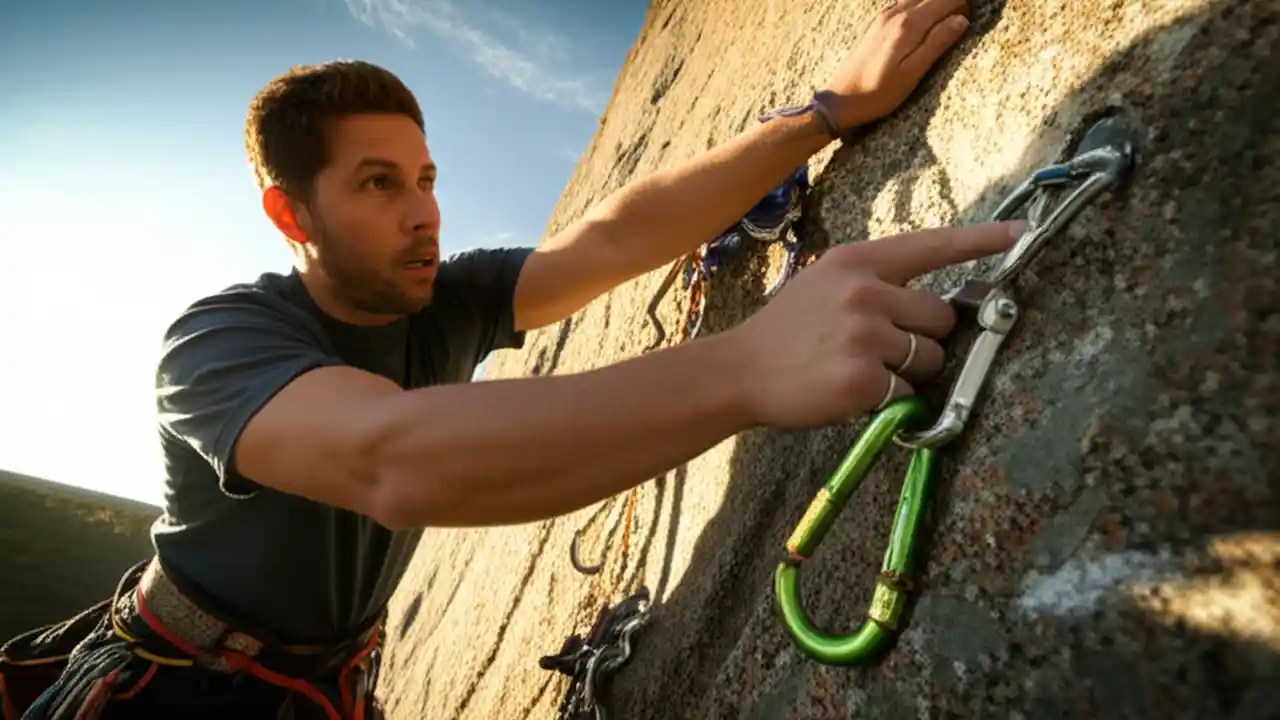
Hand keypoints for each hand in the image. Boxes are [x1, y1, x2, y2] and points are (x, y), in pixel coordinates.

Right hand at [726, 220, 1024, 428]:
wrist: (740, 371)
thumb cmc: (786, 331)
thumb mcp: (824, 283)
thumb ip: (874, 283)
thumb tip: (932, 306)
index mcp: (858, 261)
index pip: (932, 245)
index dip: (981, 239)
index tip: (1019, 233)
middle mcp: (865, 291)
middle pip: (941, 317)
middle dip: (924, 339)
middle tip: (880, 349)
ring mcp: (865, 335)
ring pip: (931, 358)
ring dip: (911, 372)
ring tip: (862, 369)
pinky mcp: (864, 379)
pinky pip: (908, 392)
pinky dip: (889, 400)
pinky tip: (850, 390)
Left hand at [824, 0, 970, 128]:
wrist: (840, 99)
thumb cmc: (877, 93)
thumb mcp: (912, 74)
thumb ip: (936, 44)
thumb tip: (962, 20)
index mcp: (908, 25)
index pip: (945, 0)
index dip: (964, 6)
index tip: (971, 22)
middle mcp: (895, 13)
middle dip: (951, 4)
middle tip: (963, 22)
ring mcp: (883, 16)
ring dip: (935, 5)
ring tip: (946, 23)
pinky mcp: (876, 23)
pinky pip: (904, 3)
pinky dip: (919, 6)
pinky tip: (923, 22)